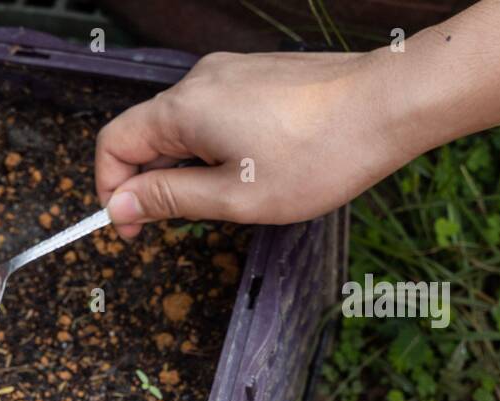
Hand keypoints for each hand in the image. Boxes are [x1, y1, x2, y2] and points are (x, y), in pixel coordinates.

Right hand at [96, 49, 410, 234]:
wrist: (389, 105)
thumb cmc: (319, 154)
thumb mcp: (234, 197)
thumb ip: (169, 199)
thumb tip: (120, 205)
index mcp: (184, 109)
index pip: (114, 143)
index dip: (111, 189)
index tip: (131, 226)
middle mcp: (200, 81)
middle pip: (145, 134)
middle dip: (150, 182)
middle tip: (177, 222)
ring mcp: (230, 73)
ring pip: (181, 126)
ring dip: (184, 166)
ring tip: (226, 197)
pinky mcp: (256, 75)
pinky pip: (213, 113)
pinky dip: (212, 146)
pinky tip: (251, 169)